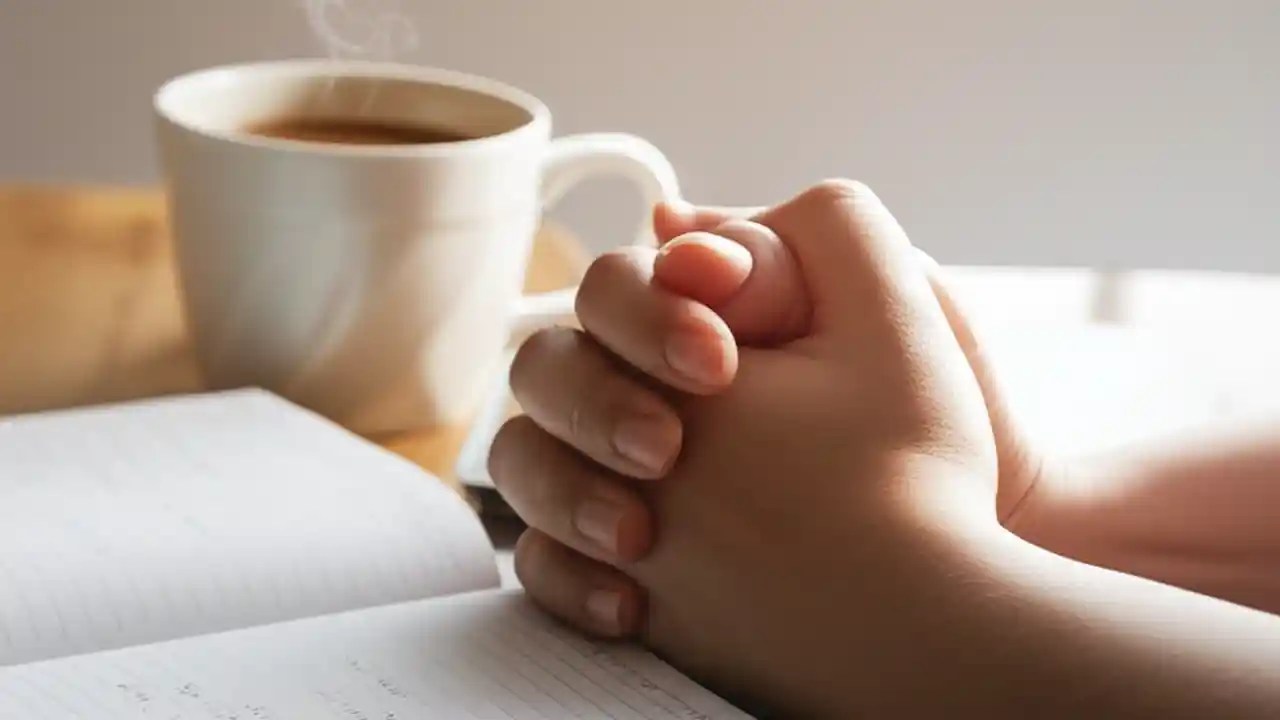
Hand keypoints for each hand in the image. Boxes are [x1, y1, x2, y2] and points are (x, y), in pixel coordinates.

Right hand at [491, 193, 1047, 638]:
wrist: (963, 553)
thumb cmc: (926, 427)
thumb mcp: (888, 309)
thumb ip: (791, 248)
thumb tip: (668, 221)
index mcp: (695, 318)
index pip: (614, 290)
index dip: (645, 316)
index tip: (717, 365)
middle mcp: (641, 391)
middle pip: (549, 370)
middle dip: (596, 405)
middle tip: (666, 450)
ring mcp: (618, 480)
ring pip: (525, 462)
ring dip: (565, 494)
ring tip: (637, 539)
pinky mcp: (621, 567)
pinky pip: (546, 565)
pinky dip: (570, 580)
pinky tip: (630, 608)